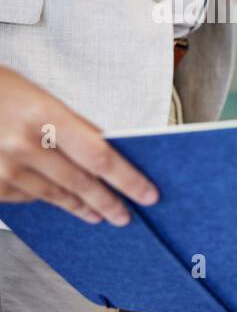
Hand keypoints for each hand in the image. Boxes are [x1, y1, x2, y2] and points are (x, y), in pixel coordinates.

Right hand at [0, 66, 158, 224]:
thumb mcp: (41, 97)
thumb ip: (76, 126)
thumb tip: (109, 149)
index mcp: (44, 116)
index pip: (100, 157)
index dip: (127, 180)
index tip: (147, 194)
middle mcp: (23, 144)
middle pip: (80, 182)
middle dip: (107, 202)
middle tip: (125, 215)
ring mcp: (3, 166)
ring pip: (53, 195)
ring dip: (79, 206)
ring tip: (97, 213)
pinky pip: (26, 197)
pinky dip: (44, 197)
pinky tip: (56, 198)